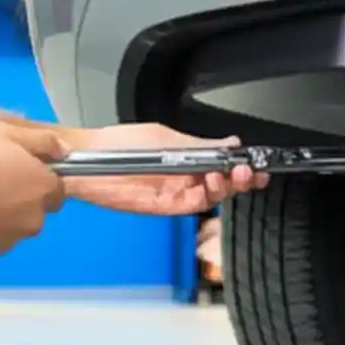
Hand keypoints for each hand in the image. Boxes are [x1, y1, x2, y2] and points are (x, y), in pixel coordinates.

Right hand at [0, 122, 67, 261]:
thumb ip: (40, 142)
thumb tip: (63, 150)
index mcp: (42, 187)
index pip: (56, 187)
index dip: (34, 176)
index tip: (10, 167)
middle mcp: (33, 219)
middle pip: (35, 208)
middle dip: (17, 197)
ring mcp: (8, 242)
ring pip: (11, 225)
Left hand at [60, 123, 268, 214]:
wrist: (88, 161)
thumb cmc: (119, 145)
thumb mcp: (165, 138)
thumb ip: (199, 145)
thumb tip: (231, 141)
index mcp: (188, 158)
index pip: (223, 163)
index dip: (241, 164)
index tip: (255, 161)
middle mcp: (185, 177)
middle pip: (223, 183)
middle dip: (241, 178)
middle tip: (249, 171)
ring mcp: (176, 193)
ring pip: (212, 196)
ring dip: (226, 186)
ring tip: (230, 174)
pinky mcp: (165, 206)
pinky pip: (193, 205)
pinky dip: (206, 196)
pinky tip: (210, 182)